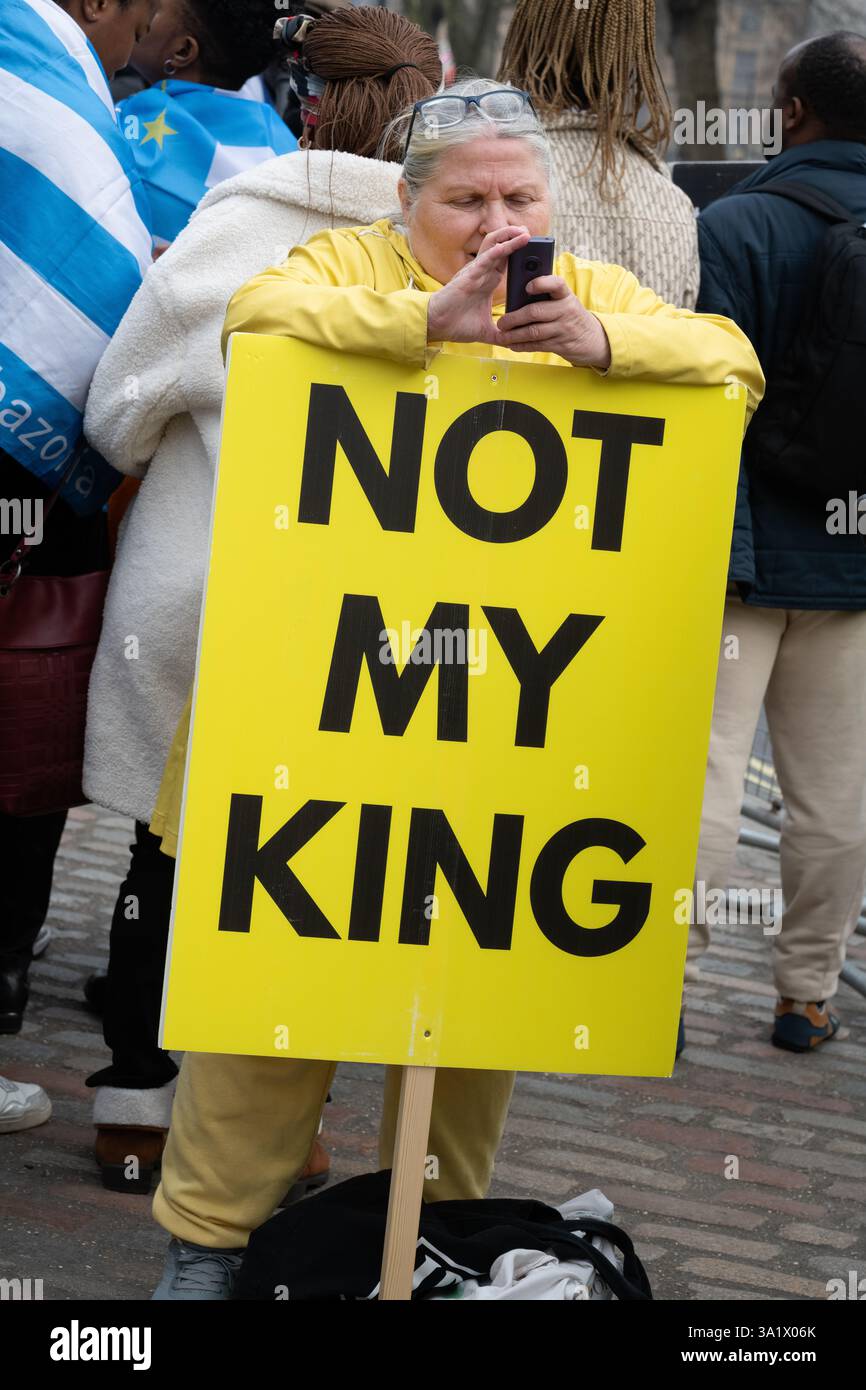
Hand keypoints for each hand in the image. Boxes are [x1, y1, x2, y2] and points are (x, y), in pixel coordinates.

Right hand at [427, 226, 529, 344]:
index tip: (534, 250)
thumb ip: (500, 335)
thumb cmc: (456, 324)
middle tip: (531, 233)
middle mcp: (482, 273)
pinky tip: (511, 244)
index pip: (505, 261)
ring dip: (509, 237)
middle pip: (500, 246)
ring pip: (494, 245)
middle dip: (515, 237)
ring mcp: (476, 271)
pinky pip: (486, 258)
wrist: (437, 326)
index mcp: (487, 282)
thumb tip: (513, 344)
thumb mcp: (485, 331)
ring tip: (525, 233)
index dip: (518, 252)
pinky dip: (499, 250)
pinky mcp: (470, 275)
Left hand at [493, 276, 611, 369]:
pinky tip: (512, 345)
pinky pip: (537, 345)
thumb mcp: (565, 301)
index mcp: (566, 295)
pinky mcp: (560, 345)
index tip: (528, 286)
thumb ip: (547, 296)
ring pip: (534, 332)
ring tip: (502, 335)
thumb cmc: (570, 315)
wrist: (593, 339)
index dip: (542, 284)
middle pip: (536, 312)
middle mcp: (566, 310)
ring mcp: (563, 329)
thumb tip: (518, 295)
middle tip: (502, 322)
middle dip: (515, 318)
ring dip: (514, 335)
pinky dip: (522, 346)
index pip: (556, 284)